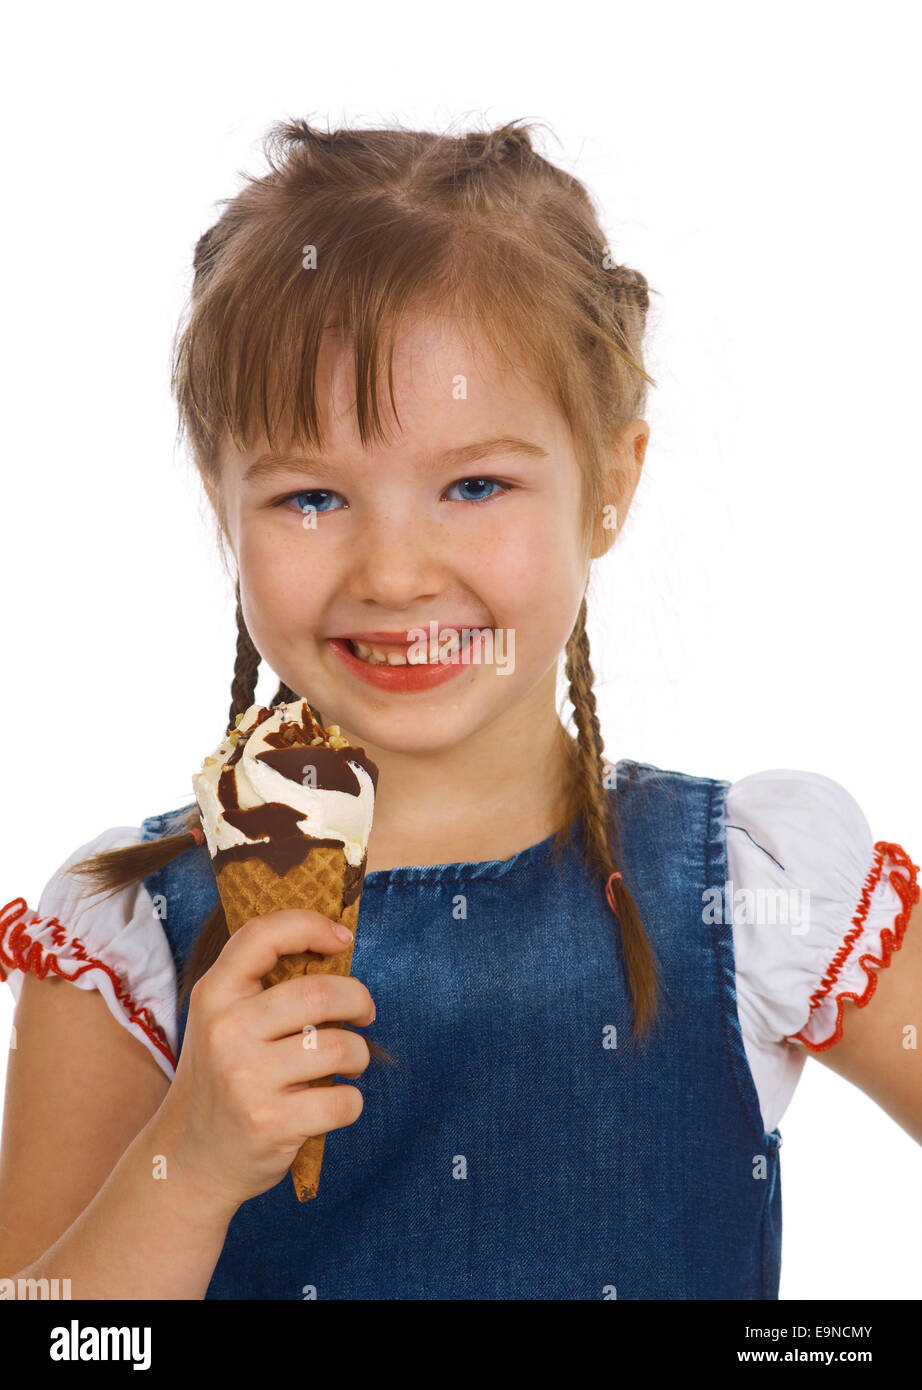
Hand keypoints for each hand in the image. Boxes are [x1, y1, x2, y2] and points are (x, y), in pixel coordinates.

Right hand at [153, 909, 375, 1211]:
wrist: (186, 1161)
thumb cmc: (222, 1078)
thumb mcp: (221, 1021)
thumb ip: (262, 985)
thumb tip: (336, 946)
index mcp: (214, 995)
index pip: (263, 935)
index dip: (310, 925)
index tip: (342, 937)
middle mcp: (226, 1031)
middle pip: (320, 992)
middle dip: (359, 1000)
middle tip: (364, 1013)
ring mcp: (246, 1079)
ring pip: (339, 1047)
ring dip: (359, 1055)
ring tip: (349, 1063)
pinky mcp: (269, 1123)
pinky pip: (343, 1101)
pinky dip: (351, 1101)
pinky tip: (333, 1103)